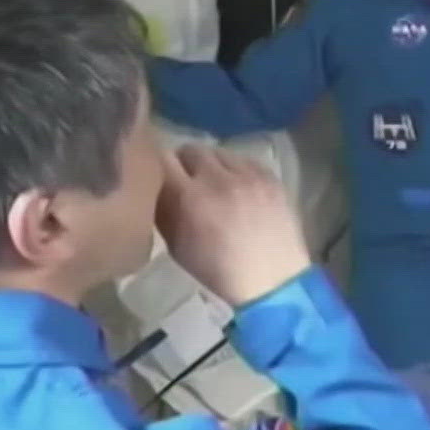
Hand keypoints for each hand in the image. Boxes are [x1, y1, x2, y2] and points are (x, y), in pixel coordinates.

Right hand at [155, 145, 310, 306]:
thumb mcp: (177, 246)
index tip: (157, 174)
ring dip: (211, 165)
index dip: (157, 165)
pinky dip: (236, 169)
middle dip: (184, 163)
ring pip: (219, 151)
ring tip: (214, 185)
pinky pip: (245, 160)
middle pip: (191, 149)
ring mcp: (249, 176)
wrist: (272, 280)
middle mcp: (219, 179)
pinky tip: (238, 188)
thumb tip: (156, 185)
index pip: (162, 159)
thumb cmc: (218, 270)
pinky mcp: (271, 177)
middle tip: (186, 181)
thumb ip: (163, 210)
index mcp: (190, 198)